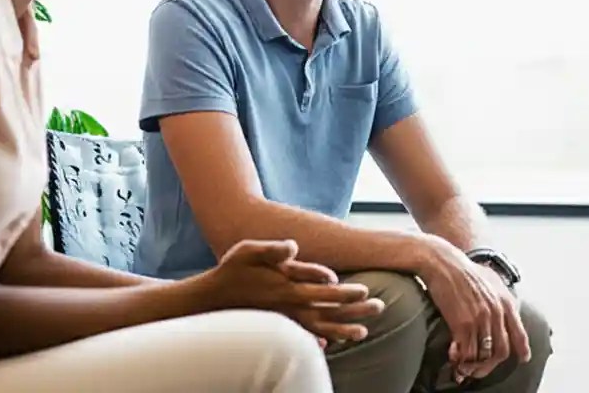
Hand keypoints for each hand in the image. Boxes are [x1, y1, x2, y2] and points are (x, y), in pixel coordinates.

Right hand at [196, 239, 383, 342]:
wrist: (208, 299)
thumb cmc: (231, 270)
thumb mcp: (247, 251)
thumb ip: (272, 249)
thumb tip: (294, 246)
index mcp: (286, 287)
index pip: (322, 290)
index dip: (344, 291)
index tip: (364, 290)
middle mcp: (289, 306)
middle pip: (328, 310)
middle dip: (354, 309)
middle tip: (380, 306)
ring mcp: (284, 318)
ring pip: (319, 327)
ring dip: (343, 329)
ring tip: (364, 332)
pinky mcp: (278, 324)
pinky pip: (303, 335)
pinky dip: (320, 339)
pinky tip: (331, 343)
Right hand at [419, 238, 530, 383]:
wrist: (443, 262)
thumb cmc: (465, 270)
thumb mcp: (492, 280)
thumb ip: (502, 297)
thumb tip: (508, 308)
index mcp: (506, 302)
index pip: (519, 334)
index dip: (522, 350)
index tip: (523, 359)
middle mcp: (497, 312)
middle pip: (501, 351)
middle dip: (490, 365)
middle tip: (478, 370)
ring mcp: (481, 318)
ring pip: (483, 355)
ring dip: (473, 366)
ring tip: (464, 369)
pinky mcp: (463, 323)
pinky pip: (466, 353)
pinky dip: (460, 360)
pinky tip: (454, 358)